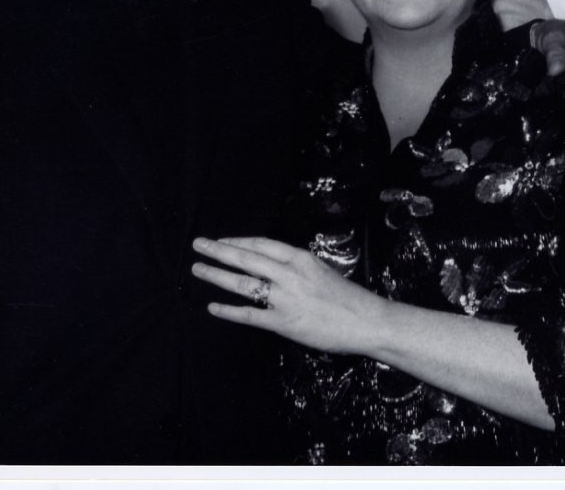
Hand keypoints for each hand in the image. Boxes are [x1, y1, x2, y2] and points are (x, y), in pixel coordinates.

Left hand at [191, 236, 384, 353]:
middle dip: (219, 250)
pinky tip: (213, 307)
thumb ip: (294, 266)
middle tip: (198, 244)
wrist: (366, 321)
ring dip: (218, 276)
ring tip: (198, 269)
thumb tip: (269, 264)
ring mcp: (285, 298)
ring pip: (243, 283)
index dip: (238, 240)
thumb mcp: (320, 269)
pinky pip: (250, 315)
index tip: (221, 240)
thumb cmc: (347, 296)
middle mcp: (289, 274)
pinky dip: (229, 311)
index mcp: (299, 257)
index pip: (261, 243)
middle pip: (247, 258)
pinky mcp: (283, 323)